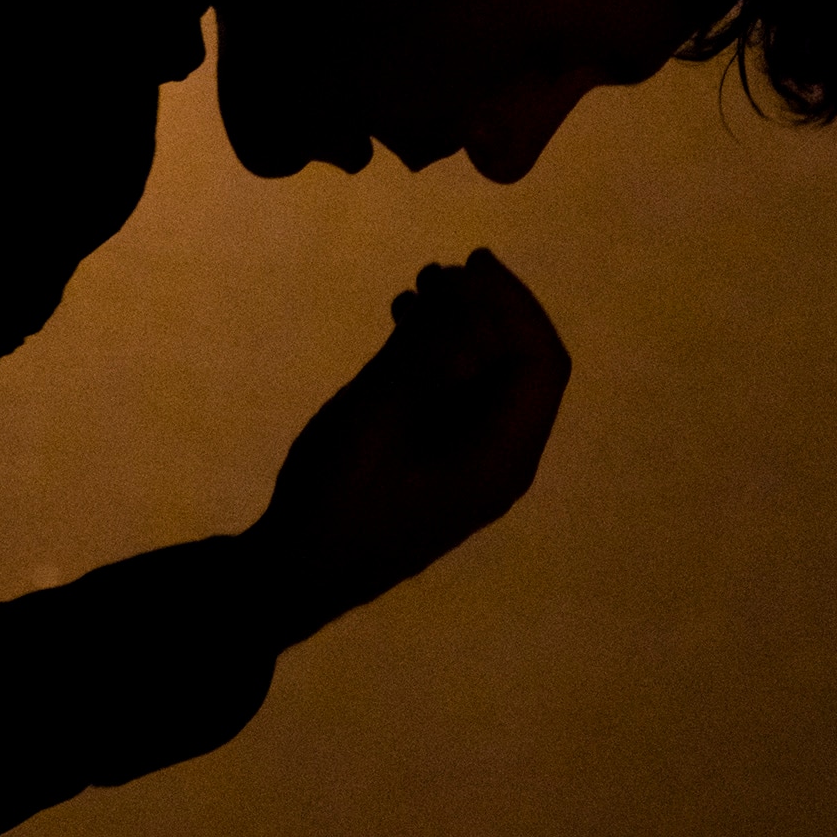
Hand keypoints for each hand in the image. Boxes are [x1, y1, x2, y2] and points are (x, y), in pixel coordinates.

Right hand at [248, 250, 570, 641]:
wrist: (297, 574)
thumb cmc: (342, 492)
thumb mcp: (381, 410)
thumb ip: (429, 351)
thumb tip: (466, 295)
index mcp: (504, 452)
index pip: (539, 363)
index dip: (514, 304)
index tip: (472, 263)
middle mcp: (500, 460)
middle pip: (519, 370)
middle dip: (486, 311)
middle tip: (440, 269)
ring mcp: (469, 469)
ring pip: (485, 383)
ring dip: (459, 331)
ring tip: (415, 289)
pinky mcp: (437, 471)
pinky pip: (457, 404)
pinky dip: (437, 361)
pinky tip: (400, 332)